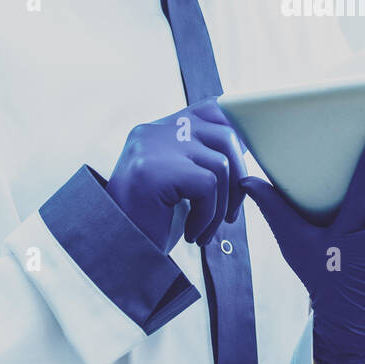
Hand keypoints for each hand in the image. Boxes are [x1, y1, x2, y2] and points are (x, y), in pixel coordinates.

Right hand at [106, 99, 247, 253]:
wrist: (115, 253)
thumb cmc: (150, 222)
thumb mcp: (179, 181)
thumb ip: (203, 156)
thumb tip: (249, 142)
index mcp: (159, 128)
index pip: (213, 110)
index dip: (236, 137)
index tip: (238, 173)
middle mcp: (154, 130)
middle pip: (225, 135)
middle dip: (238, 180)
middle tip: (230, 216)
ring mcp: (153, 147)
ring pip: (220, 163)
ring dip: (221, 206)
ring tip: (204, 231)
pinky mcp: (154, 170)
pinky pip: (207, 185)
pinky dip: (207, 215)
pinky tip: (191, 233)